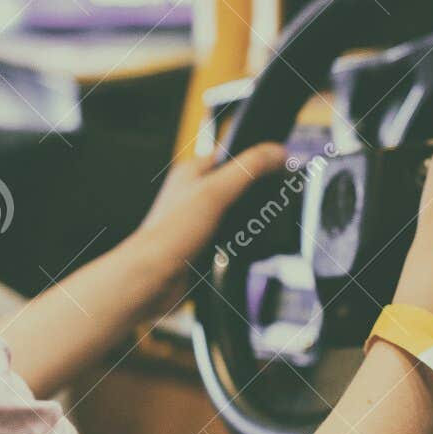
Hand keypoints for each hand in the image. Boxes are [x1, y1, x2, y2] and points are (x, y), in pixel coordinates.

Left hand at [125, 143, 290, 313]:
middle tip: (269, 205)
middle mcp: (195, 195)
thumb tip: (278, 152)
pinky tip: (243, 250)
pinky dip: (243, 246)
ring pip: (239, 216)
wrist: (152, 281)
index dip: (256, 160)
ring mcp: (200, 221)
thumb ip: (248, 169)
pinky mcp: (205, 246)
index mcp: (192, 173)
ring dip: (250, 225)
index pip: (232, 155)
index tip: (280, 167)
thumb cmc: (168, 236)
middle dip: (257, 198)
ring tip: (253, 230)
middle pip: (240, 187)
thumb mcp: (215, 192)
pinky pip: (233, 241)